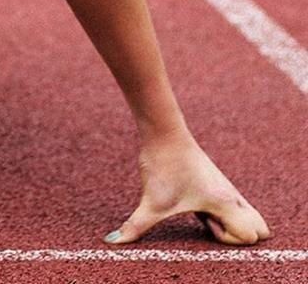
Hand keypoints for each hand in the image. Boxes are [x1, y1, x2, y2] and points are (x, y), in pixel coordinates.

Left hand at [105, 133, 269, 245]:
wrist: (163, 131)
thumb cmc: (162, 165)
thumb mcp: (150, 203)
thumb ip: (135, 226)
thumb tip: (113, 241)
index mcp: (224, 201)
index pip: (252, 235)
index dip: (228, 239)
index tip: (203, 223)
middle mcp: (231, 195)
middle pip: (260, 229)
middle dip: (239, 236)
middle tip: (208, 223)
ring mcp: (226, 188)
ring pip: (248, 214)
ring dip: (229, 222)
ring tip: (201, 213)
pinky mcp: (217, 182)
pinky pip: (234, 204)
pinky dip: (223, 212)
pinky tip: (195, 203)